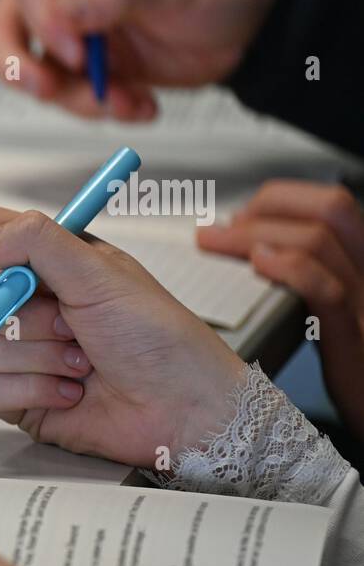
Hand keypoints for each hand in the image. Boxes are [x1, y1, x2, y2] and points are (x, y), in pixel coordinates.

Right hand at [0, 0, 284, 119]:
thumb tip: (65, 10)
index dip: (43, 19)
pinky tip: (140, 104)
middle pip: (6, 26)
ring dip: (75, 97)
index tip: (77, 49)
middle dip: (20, 66)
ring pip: (37, 72)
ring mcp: (76, 31)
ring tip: (123, 100)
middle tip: (46, 90)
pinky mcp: (90, 67)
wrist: (257, 22)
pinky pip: (71, 97)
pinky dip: (102, 109)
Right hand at [0, 203, 247, 466]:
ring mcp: (25, 351)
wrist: (182, 408)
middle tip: (63, 317)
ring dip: (37, 355)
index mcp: (53, 262)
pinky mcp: (21, 395)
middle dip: (18, 311)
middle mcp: (34, 303)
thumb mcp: (101, 274)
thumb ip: (37, 243)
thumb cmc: (162, 339)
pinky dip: (34, 389)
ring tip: (81, 359)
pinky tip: (72, 389)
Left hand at [199, 180, 363, 438]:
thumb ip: (303, 278)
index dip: (279, 201)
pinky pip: (327, 291)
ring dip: (255, 235)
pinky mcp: (354, 339)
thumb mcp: (329, 311)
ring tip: (215, 245)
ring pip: (320, 241)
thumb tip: (252, 249)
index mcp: (360, 263)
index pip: (330, 205)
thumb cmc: (348, 365)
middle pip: (329, 209)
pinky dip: (288, 269)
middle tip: (217, 232)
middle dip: (264, 210)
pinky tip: (257, 265)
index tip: (237, 218)